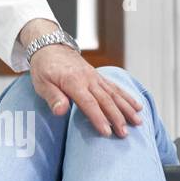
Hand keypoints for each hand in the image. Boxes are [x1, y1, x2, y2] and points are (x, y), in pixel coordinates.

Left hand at [21, 20, 142, 136]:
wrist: (50, 46)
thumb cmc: (44, 68)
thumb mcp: (41, 83)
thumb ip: (53, 98)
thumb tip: (61, 112)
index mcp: (73, 82)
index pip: (89, 103)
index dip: (98, 118)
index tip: (107, 132)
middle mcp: (88, 79)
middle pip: (106, 100)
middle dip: (117, 118)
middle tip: (125, 134)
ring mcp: (95, 77)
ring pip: (114, 94)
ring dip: (127, 109)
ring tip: (138, 122)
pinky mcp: (98, 76)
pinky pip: (115, 87)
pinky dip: (127, 97)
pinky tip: (137, 106)